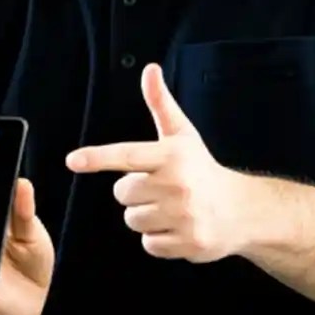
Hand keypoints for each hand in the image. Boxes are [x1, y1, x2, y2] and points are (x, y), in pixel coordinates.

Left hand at [65, 63, 252, 262]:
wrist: (242, 209)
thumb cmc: (202, 169)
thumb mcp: (182, 135)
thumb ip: (161, 104)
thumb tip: (150, 69)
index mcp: (172, 156)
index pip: (127, 155)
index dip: (98, 157)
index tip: (72, 160)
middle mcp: (177, 185)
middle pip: (122, 194)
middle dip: (134, 193)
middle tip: (161, 189)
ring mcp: (184, 216)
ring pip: (133, 220)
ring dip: (146, 217)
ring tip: (171, 209)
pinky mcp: (189, 242)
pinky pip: (149, 244)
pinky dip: (159, 240)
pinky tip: (178, 227)